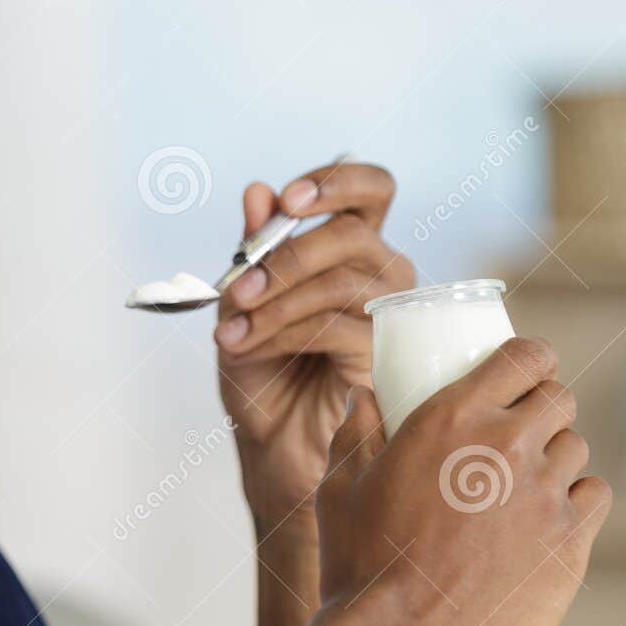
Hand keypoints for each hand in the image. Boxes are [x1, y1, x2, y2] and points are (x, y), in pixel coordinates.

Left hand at [215, 162, 414, 533]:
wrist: (270, 444)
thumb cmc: (264, 370)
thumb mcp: (243, 303)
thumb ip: (254, 251)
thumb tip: (257, 192)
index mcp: (353, 248)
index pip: (370, 190)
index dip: (336, 181)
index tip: (287, 199)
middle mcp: (384, 276)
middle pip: (353, 234)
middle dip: (288, 257)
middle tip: (240, 288)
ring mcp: (393, 317)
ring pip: (340, 283)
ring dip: (275, 302)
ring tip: (233, 330)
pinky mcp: (388, 359)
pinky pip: (336, 328)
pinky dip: (281, 332)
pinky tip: (246, 348)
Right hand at [313, 337, 612, 625]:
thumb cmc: (362, 564)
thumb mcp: (340, 487)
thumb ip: (356, 432)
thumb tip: (363, 397)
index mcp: (453, 417)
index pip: (526, 356)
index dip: (530, 361)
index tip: (522, 374)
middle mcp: (508, 445)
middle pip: (559, 399)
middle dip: (542, 409)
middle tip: (517, 436)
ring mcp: (546, 495)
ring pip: (576, 450)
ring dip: (554, 459)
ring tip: (523, 488)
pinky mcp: (571, 544)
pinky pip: (594, 499)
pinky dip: (575, 503)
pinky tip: (546, 521)